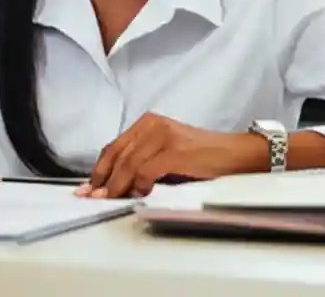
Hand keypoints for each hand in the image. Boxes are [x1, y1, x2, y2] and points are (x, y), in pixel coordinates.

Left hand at [79, 113, 265, 198]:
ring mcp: (165, 137)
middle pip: (117, 155)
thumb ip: (142, 162)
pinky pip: (147, 170)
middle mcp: (153, 125)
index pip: (114, 147)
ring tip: (110, 201)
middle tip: (92, 198)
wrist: (236, 154)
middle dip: (102, 179)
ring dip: (117, 186)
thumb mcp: (166, 153)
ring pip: (128, 163)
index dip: (99, 169)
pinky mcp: (176, 151)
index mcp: (148, 123)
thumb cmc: (202, 157)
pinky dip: (139, 185)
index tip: (87, 188)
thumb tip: (114, 185)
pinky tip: (139, 195)